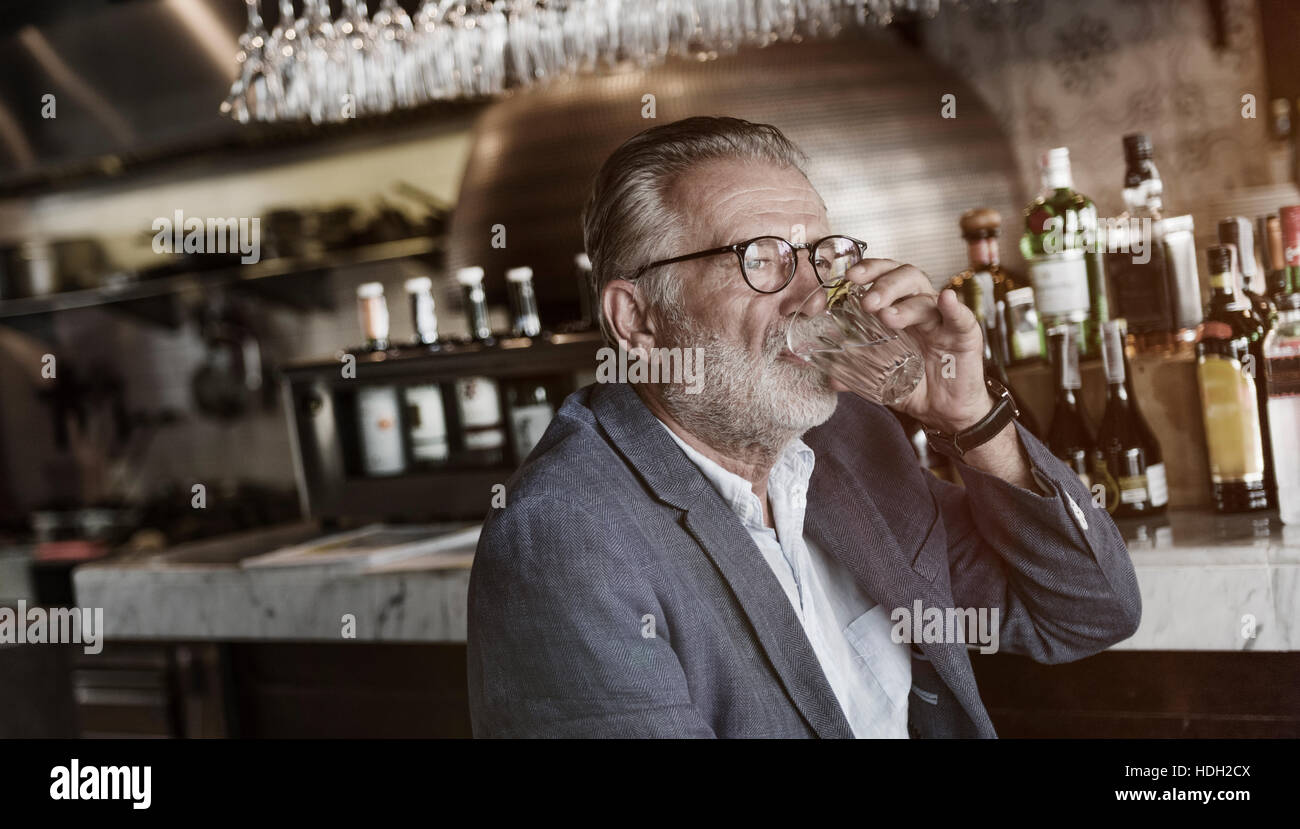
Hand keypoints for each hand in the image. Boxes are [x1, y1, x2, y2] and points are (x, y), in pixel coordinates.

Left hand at [834, 258, 992, 432]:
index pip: (886, 276)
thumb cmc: (916, 384)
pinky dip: (954, 308)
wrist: (944, 410)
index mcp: (900, 308)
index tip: (850, 276)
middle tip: (867, 302)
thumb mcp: (881, 378)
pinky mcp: (966, 335)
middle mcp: (922, 307)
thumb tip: (831, 377)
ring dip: (905, 305)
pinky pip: (961, 318)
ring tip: (887, 317)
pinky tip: (946, 299)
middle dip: (884, 285)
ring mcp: (944, 320)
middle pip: (907, 277)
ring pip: (927, 299)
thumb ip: (857, 373)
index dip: (870, 270)